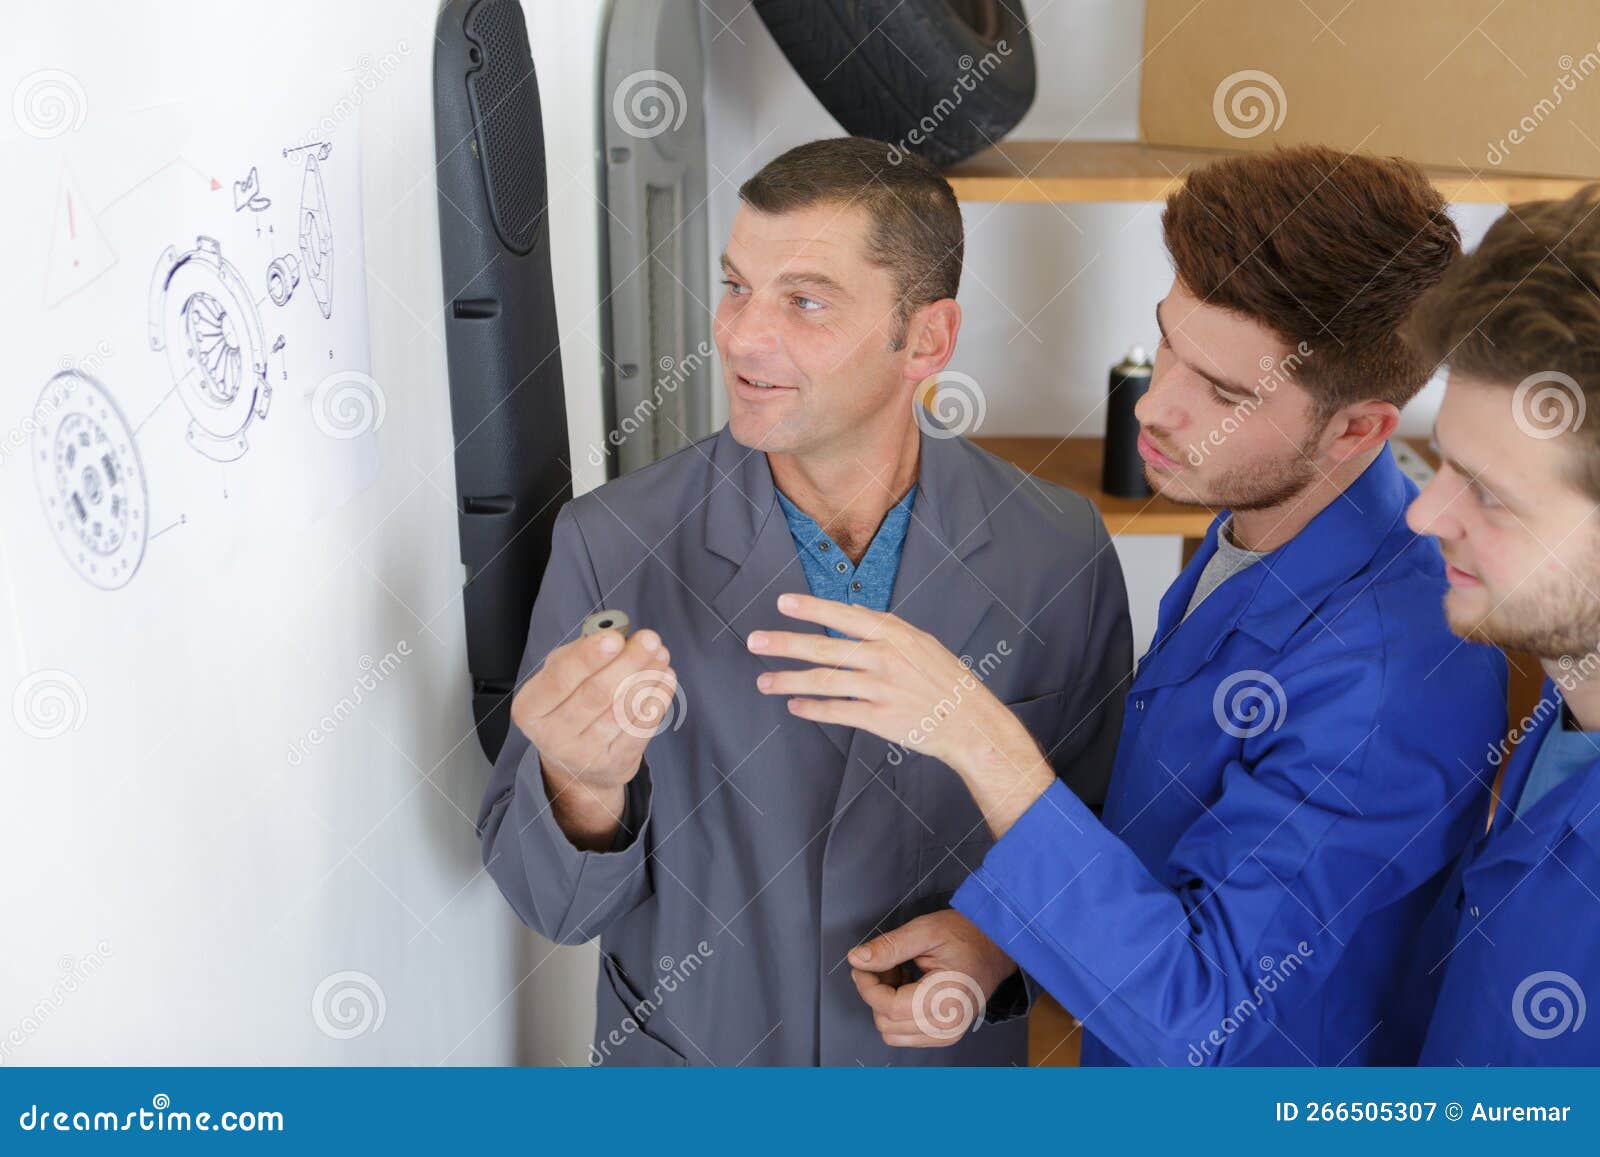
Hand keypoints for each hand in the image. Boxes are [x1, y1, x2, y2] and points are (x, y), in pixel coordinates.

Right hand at [510, 627, 675, 847]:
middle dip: (627, 663)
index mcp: (530, 708)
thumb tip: (620, 638)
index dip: (587, 658)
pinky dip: (656, 699)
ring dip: (646, 678)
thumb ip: (582, 654)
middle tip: (650, 639)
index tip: (615, 638)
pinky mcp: (613, 764)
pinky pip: (640, 728)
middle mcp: (552, 736)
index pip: (558, 680)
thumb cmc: (568, 703)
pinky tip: (665, 678)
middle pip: (596, 694)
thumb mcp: (560, 676)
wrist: (577, 764)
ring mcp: (583, 755)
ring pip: (621, 710)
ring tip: (660, 655)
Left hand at [748, 593, 1013, 764]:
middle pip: (825, 648)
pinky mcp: (879, 719)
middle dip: (785, 644)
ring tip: (764, 682)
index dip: (812, 609)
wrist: (970, 721)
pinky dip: (813, 709)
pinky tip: (795, 707)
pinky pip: (837, 712)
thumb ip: (883, 627)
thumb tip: (849, 611)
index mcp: (895, 635)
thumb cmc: (945, 680)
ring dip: (789, 682)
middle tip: (754, 642)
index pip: (844, 616)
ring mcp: (881, 689)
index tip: (782, 603)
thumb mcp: (920, 642)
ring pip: (824, 682)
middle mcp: (885, 659)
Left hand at [848, 909, 1018, 1046]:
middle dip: (876, 992)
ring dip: (885, 1005)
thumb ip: (889, 947)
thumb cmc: (967, 936)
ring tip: (900, 975)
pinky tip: (909, 988)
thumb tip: (856, 959)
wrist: (998, 947)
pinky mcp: (944, 1036)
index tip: (863, 964)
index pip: (888, 1008)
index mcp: (946, 1000)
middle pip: (886, 1023)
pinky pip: (904, 1035)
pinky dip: (897, 1014)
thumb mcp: (926, 930)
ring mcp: (947, 1034)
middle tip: (887, 964)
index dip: (867, 985)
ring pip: (891, 1033)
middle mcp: (947, 1026)